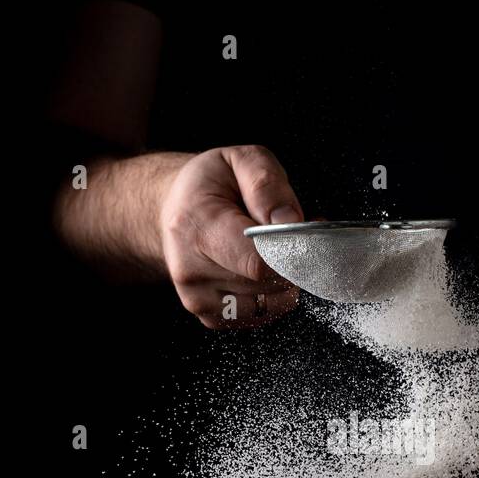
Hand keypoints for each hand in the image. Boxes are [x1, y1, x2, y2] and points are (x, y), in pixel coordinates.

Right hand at [160, 144, 304, 329]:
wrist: (174, 211)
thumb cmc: (209, 185)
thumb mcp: (239, 160)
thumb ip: (266, 184)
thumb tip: (290, 220)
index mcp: (197, 228)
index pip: (259, 262)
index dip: (292, 251)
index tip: (304, 234)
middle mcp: (191, 271)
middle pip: (268, 283)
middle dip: (292, 260)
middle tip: (290, 234)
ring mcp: (198, 299)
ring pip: (270, 303)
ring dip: (285, 278)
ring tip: (273, 249)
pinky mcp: (211, 317)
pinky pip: (261, 315)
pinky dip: (271, 294)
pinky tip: (261, 269)